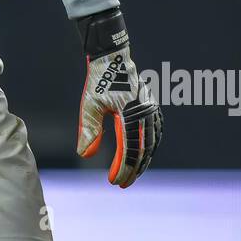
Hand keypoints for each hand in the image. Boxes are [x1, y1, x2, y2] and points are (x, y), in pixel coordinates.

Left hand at [75, 8, 162, 186]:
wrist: (113, 57)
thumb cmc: (98, 80)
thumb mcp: (89, 105)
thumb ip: (89, 130)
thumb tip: (84, 155)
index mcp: (130, 113)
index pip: (129, 149)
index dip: (122, 168)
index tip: (114, 182)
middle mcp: (145, 112)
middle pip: (143, 150)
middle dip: (133, 169)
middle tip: (123, 184)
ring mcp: (151, 108)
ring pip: (152, 142)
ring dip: (143, 160)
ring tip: (132, 173)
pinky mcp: (151, 105)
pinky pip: (156, 131)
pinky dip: (150, 146)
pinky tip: (143, 154)